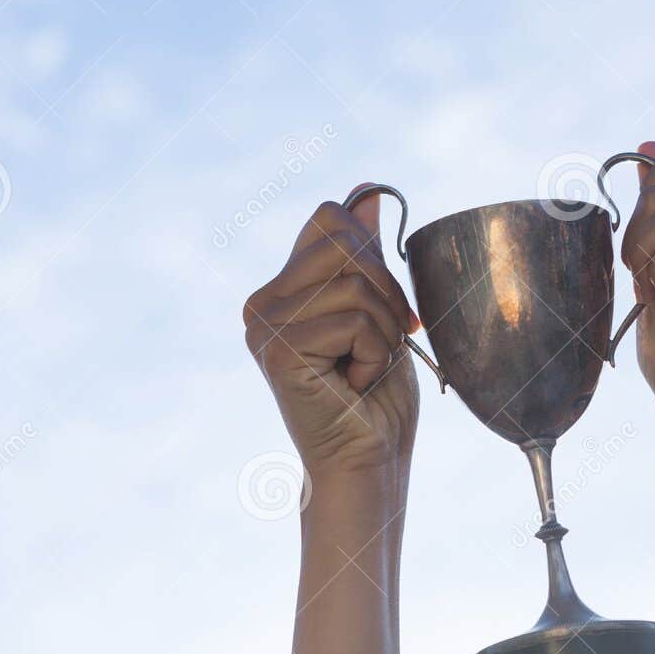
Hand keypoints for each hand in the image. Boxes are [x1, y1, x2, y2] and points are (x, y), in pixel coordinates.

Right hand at [244, 192, 419, 477]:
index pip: (331, 220)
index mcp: (282, 288)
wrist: (371, 462)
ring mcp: (264, 327)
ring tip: (365, 367)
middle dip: (387, 292)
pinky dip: (373, 355)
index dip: (375, 256)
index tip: (392, 310)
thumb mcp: (379, 310)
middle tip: (386, 342)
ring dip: (383, 331)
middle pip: (344, 242)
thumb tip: (364, 191)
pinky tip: (353, 385)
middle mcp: (262, 303)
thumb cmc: (378, 397)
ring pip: (355, 285)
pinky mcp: (278, 351)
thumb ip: (364, 254)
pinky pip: (352, 321)